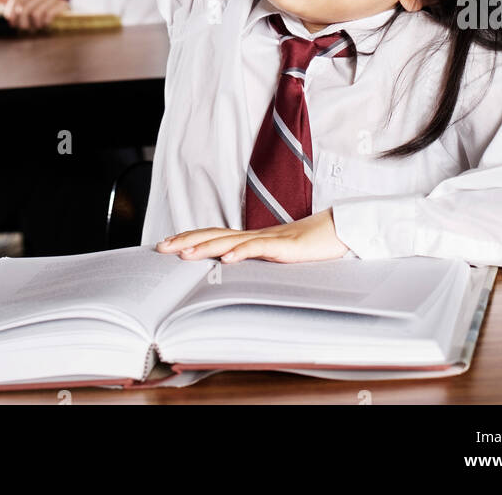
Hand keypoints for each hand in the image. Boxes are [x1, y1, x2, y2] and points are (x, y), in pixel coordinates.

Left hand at [0, 0, 69, 33]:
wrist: (65, 15)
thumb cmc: (43, 14)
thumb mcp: (27, 9)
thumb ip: (13, 4)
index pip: (14, 3)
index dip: (12, 16)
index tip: (14, 24)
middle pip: (23, 9)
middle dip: (23, 22)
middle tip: (27, 28)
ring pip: (35, 13)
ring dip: (35, 24)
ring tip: (38, 26)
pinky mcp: (62, 4)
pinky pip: (48, 15)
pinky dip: (45, 22)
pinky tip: (46, 24)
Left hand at [155, 209, 348, 262]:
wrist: (341, 231)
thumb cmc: (311, 245)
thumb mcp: (279, 257)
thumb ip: (258, 260)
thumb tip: (233, 271)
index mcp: (253, 238)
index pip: (215, 235)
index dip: (190, 238)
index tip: (167, 245)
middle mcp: (256, 236)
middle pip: (215, 235)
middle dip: (187, 241)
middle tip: (161, 248)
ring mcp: (271, 239)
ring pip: (232, 241)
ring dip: (206, 247)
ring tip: (183, 253)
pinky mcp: (286, 247)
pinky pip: (260, 248)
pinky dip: (242, 252)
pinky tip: (227, 259)